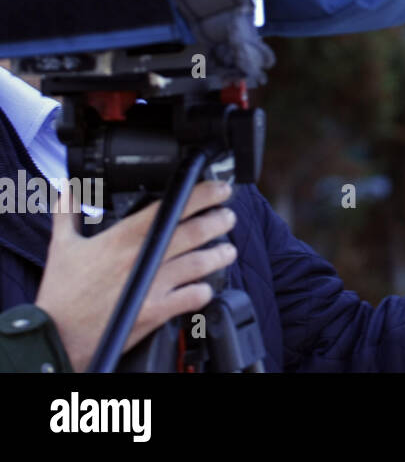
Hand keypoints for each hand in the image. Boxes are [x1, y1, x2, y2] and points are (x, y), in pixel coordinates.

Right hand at [35, 180, 238, 371]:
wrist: (56, 335)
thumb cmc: (61, 293)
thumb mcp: (61, 246)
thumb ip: (68, 214)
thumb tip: (68, 190)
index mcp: (124, 238)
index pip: (170, 208)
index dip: (200, 195)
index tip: (218, 189)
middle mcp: (143, 258)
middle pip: (194, 232)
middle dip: (218, 221)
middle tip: (228, 216)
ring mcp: (153, 284)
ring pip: (200, 263)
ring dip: (219, 254)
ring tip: (228, 250)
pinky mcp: (156, 310)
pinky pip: (193, 297)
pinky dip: (205, 291)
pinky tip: (207, 287)